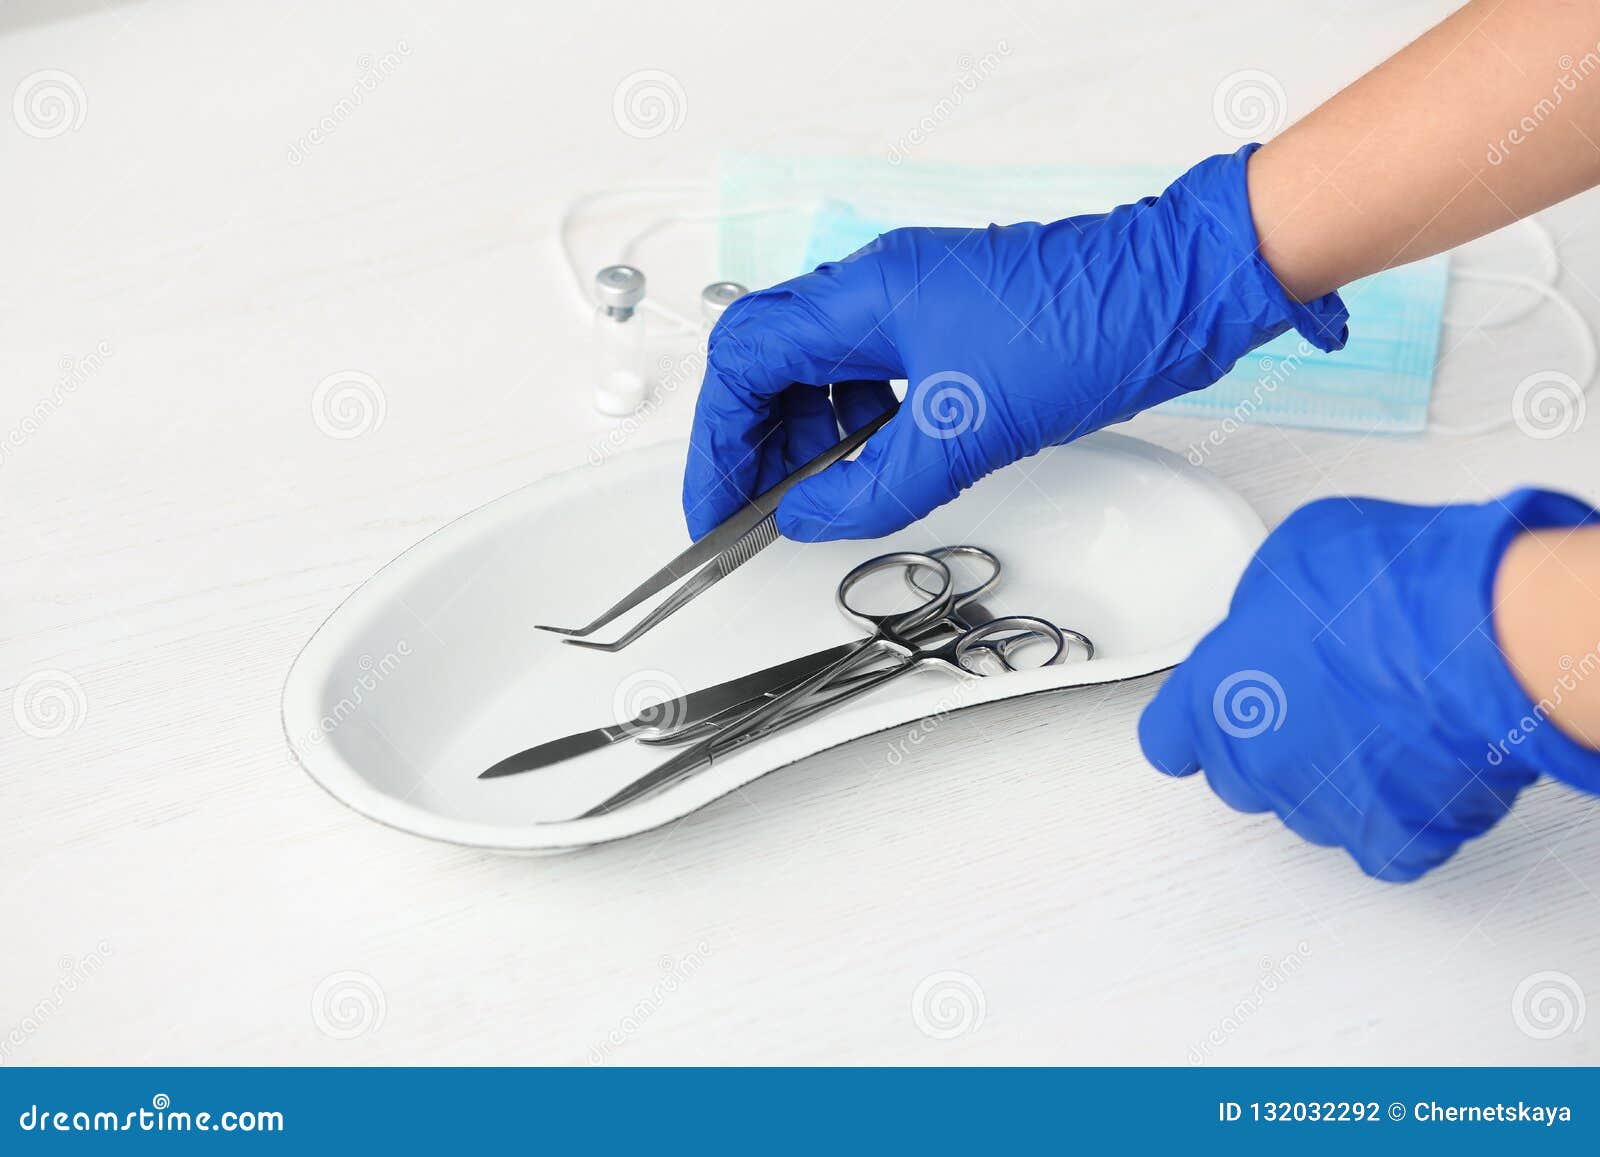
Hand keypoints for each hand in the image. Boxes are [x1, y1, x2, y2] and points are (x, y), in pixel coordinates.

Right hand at [682, 145, 1347, 541]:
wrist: (1178, 291)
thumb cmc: (1090, 326)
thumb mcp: (966, 428)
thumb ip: (873, 486)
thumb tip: (808, 519)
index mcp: (863, 294)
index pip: (743, 361)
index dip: (717, 441)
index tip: (716, 505)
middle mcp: (874, 287)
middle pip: (766, 361)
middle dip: (749, 441)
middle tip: (752, 508)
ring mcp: (908, 302)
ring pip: (814, 369)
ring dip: (799, 436)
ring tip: (809, 496)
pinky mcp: (944, 325)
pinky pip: (865, 373)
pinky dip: (849, 425)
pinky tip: (863, 463)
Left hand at [1138, 489, 1597, 881]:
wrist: (1476, 636)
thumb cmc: (1387, 588)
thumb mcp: (1285, 564)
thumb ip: (1257, 617)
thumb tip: (1270, 626)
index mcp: (1214, 697)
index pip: (1167, 740)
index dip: (1194, 727)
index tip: (1213, 716)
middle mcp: (1256, 764)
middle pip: (1242, 776)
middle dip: (1273, 744)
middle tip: (1325, 699)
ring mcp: (1324, 808)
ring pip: (1315, 807)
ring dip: (1340, 774)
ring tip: (1389, 720)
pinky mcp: (1395, 839)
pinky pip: (1388, 843)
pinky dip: (1406, 814)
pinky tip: (1427, 768)